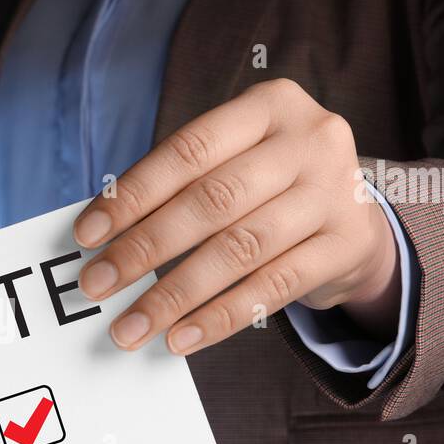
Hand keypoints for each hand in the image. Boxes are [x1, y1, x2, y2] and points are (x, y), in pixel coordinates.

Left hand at [73, 78, 399, 354]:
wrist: (357, 222)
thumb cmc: (270, 189)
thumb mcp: (234, 165)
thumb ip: (178, 187)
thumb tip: (102, 239)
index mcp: (270, 105)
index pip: (188, 151)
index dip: (132, 195)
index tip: (87, 234)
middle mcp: (311, 139)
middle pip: (211, 201)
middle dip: (144, 249)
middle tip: (97, 285)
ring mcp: (336, 191)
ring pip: (239, 249)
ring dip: (175, 294)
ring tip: (131, 326)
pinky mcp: (347, 244)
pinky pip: (272, 288)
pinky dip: (220, 316)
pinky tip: (181, 337)